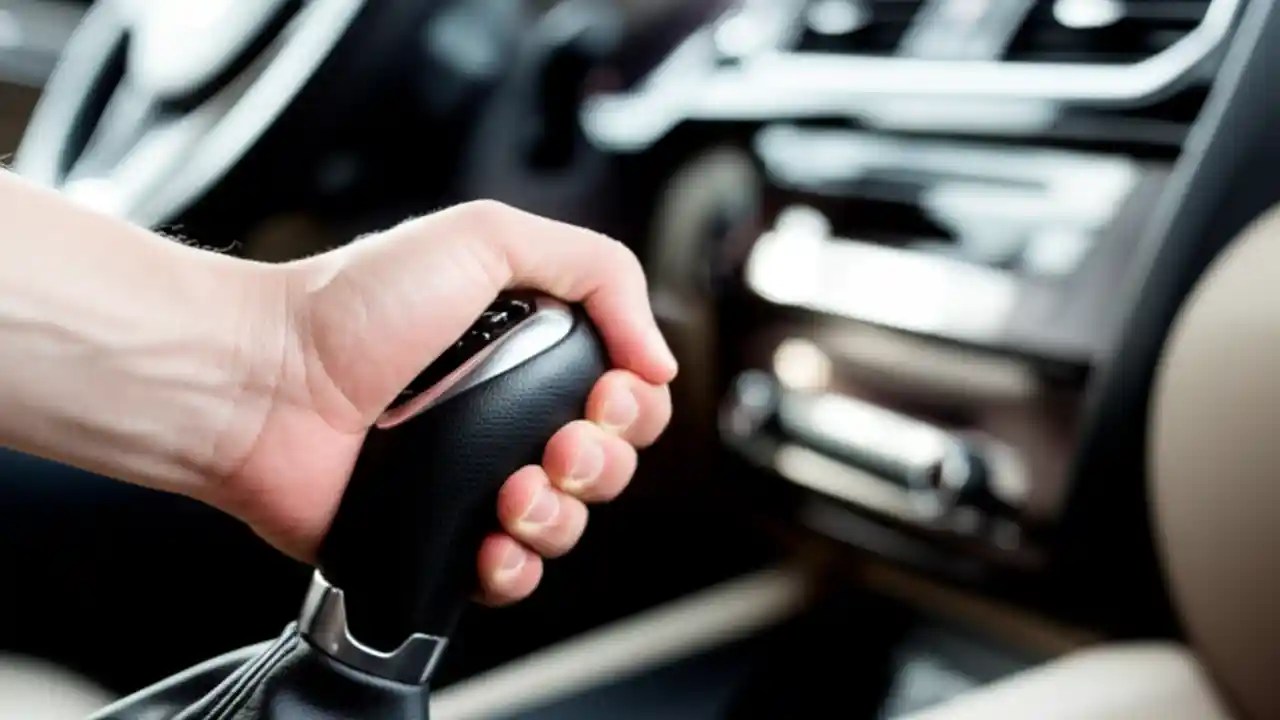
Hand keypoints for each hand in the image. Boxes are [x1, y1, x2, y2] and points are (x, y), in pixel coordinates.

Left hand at [216, 201, 675, 605]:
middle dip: (604, 460)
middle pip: (611, 463)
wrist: (262, 382)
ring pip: (570, 523)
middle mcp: (507, 415)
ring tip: (517, 490)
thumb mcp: (485, 237)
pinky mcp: (438, 536)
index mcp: (528, 348)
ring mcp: (474, 479)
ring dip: (562, 514)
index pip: (626, 391)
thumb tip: (659, 352)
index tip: (607, 394)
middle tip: (561, 443)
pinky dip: (517, 566)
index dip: (636, 403)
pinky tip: (495, 539)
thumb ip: (596, 268)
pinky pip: (511, 574)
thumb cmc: (351, 305)